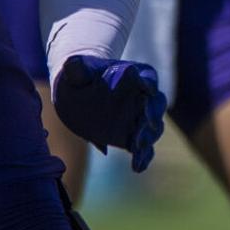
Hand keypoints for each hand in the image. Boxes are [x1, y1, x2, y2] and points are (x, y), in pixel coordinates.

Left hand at [52, 56, 167, 172]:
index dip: (148, 83)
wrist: (77, 96)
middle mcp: (142, 97)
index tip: (147, 89)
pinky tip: (137, 167)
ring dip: (148, 137)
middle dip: (153, 114)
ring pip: (153, 128)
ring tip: (137, 146)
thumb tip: (73, 62)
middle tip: (145, 122)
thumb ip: (77, 70)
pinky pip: (144, 148)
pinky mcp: (132, 137)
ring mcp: (139, 118)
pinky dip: (143, 157)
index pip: (147, 77)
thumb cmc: (80, 78)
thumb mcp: (76, 73)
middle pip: (156, 104)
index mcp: (134, 76)